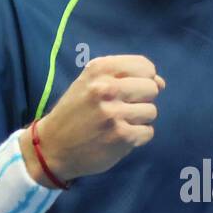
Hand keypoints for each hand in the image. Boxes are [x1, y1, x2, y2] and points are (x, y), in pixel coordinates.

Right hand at [21, 54, 165, 184]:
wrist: (52, 146)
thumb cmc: (75, 111)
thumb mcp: (91, 84)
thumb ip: (125, 77)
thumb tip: (161, 83)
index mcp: (99, 70)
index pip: (144, 66)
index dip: (145, 78)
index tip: (131, 89)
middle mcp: (106, 88)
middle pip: (151, 88)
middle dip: (142, 99)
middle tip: (123, 108)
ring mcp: (114, 113)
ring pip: (151, 111)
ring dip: (139, 119)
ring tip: (119, 123)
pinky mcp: (121, 136)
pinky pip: (148, 132)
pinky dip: (137, 136)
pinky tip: (120, 137)